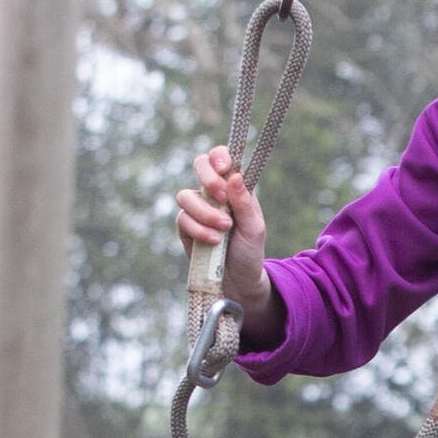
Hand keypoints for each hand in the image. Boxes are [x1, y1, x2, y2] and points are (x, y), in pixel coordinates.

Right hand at [175, 146, 280, 338]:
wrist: (238, 281)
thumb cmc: (249, 251)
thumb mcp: (254, 228)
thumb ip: (245, 202)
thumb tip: (234, 176)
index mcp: (234, 187)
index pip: (222, 158)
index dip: (219, 156)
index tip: (224, 169)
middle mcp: (213, 193)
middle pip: (199, 164)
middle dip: (208, 177)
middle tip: (221, 196)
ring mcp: (197, 208)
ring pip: (186, 195)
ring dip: (206, 212)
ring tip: (224, 229)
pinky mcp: (185, 227)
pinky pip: (183, 219)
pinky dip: (199, 229)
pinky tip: (214, 241)